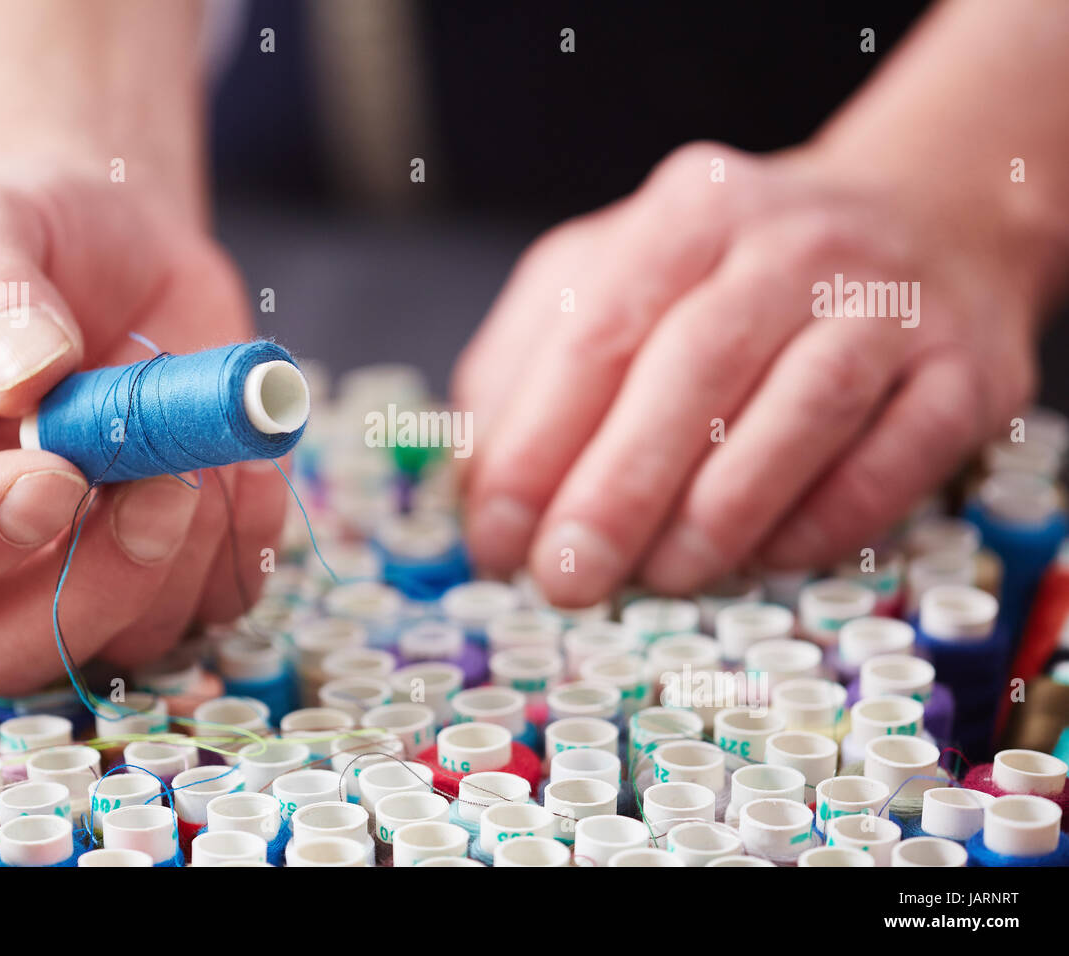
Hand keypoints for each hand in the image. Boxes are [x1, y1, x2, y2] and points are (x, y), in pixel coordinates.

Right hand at [0, 173, 285, 693]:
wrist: (123, 242)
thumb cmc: (30, 235)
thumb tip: (26, 381)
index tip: (51, 473)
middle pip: (6, 648)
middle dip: (99, 588)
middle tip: (160, 490)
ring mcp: (77, 564)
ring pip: (128, 635)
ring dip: (184, 551)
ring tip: (199, 438)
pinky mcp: (169, 560)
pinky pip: (215, 604)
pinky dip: (245, 542)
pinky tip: (247, 464)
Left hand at [454, 142, 1039, 605]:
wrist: (916, 223)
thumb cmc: (730, 279)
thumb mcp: (614, 278)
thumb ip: (531, 366)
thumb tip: (481, 489)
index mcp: (687, 215)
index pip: (595, 333)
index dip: (536, 446)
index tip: (497, 539)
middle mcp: (792, 244)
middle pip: (694, 366)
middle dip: (618, 489)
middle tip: (566, 580)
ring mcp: (888, 302)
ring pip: (804, 410)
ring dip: (721, 512)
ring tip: (661, 578)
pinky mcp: (963, 370)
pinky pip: (893, 459)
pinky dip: (824, 521)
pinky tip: (765, 558)